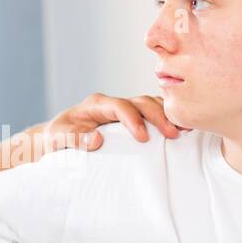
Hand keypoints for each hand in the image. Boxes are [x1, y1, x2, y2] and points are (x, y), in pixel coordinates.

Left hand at [33, 92, 184, 158]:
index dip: (132, 119)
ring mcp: (123, 110)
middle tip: (173, 134)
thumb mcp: (57, 139)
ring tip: (185, 130)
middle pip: (140, 101)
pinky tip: (181, 129)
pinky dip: (166, 119)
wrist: (57, 139)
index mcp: (95, 105)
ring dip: (167, 115)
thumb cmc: (56, 138)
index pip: (119, 105)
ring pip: (150, 105)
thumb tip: (98, 141)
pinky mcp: (130, 120)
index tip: (142, 138)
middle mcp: (112, 104)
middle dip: (158, 116)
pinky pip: (151, 115)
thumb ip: (73, 140)